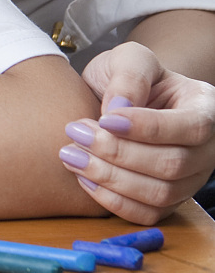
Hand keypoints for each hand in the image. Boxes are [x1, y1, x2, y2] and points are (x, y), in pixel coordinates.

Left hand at [57, 41, 214, 224]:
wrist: (117, 101)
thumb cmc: (129, 77)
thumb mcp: (129, 59)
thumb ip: (129, 77)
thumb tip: (119, 111)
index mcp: (205, 107)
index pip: (190, 127)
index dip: (147, 128)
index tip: (104, 118)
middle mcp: (206, 149)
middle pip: (172, 165)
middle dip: (119, 153)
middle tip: (76, 133)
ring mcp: (189, 179)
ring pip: (159, 194)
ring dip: (110, 178)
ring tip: (71, 155)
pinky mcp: (168, 201)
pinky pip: (147, 214)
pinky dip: (113, 201)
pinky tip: (84, 179)